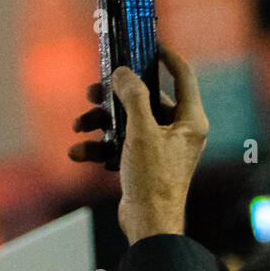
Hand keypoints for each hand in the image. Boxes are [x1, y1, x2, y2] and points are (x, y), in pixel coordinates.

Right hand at [69, 44, 208, 244]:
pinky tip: (79, 151)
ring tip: (80, 125)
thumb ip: (133, 97)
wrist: (148, 224)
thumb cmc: (153, 179)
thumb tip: (124, 72)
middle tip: (92, 91)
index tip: (150, 45)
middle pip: (146, 100)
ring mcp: (161, 147)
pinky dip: (101, 146)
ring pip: (128, 122)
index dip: (168, 58)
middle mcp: (178, 131)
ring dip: (101, 121)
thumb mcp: (141, 131)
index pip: (183, 77)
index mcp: (189, 120)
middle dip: (115, 96)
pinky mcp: (144, 163)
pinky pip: (121, 145)